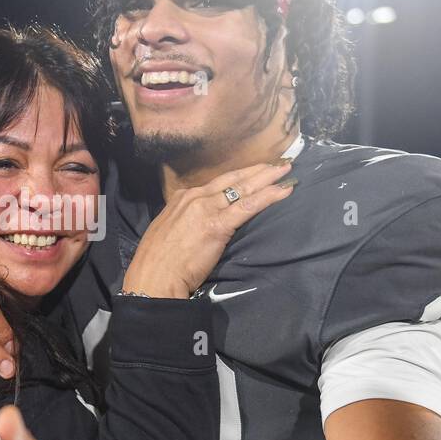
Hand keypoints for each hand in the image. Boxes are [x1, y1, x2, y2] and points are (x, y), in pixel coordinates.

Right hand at [122, 161, 294, 297]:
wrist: (154, 278)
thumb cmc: (158, 262)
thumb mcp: (166, 230)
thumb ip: (185, 221)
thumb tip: (198, 223)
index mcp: (182, 198)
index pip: (216, 183)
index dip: (238, 177)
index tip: (252, 172)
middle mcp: (195, 197)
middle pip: (232, 179)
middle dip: (257, 170)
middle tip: (278, 162)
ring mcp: (206, 208)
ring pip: (244, 188)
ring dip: (268, 177)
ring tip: (286, 169)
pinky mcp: (218, 224)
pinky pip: (249, 205)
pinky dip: (269, 196)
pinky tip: (284, 190)